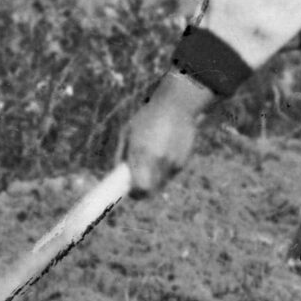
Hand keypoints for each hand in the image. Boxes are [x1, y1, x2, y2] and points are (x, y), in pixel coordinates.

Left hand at [115, 74, 216, 197]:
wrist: (177, 106)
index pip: (139, 187)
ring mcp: (173, 163)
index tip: (129, 192)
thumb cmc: (147, 118)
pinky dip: (163, 171)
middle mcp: (159, 161)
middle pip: (150, 192)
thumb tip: (118, 174)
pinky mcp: (183, 162)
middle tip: (136, 182)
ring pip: (160, 185)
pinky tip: (162, 154)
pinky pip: (169, 175)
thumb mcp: (128, 133)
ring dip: (153, 180)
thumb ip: (122, 155)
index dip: (134, 194)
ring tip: (149, 161)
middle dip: (142, 191)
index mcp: (142, 153)